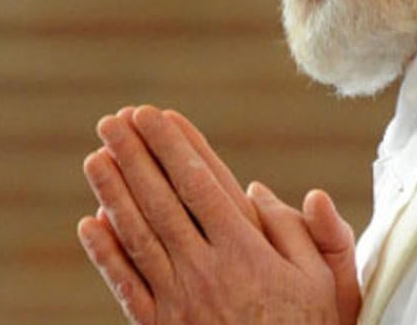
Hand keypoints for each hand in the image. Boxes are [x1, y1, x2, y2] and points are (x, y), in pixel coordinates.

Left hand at [77, 106, 359, 323]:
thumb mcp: (327, 281)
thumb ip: (302, 231)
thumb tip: (258, 188)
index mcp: (248, 252)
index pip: (201, 185)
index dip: (174, 146)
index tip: (155, 115)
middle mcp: (208, 271)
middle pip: (162, 202)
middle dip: (136, 157)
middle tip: (113, 121)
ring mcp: (180, 301)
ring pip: (139, 237)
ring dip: (113, 193)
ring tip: (95, 157)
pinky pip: (127, 286)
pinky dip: (105, 254)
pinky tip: (89, 223)